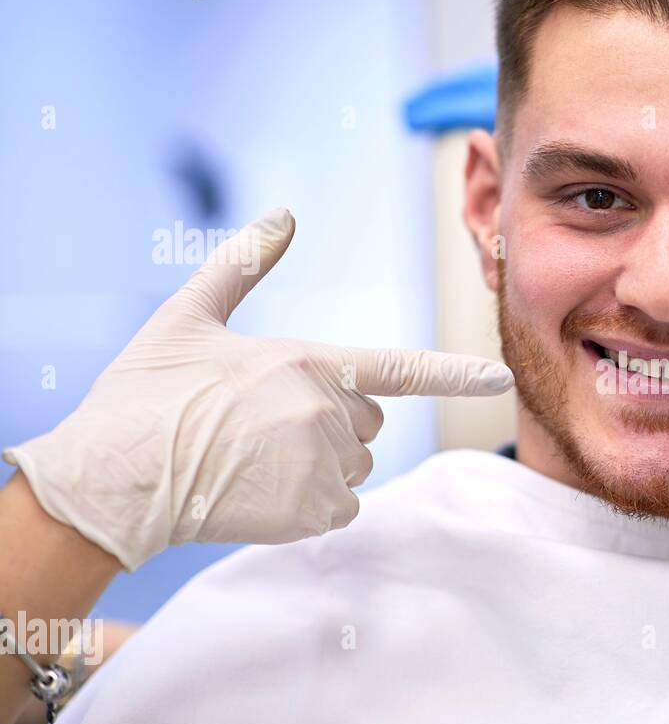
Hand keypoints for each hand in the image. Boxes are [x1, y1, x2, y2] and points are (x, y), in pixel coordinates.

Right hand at [3, 208, 513, 570]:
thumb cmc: (146, 397)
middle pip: (367, 423)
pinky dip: (310, 506)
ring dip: (319, 466)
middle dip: (330, 424)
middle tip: (261, 428)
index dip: (455, 374)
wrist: (113, 479)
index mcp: (311, 361)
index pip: (402, 369)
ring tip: (253, 461)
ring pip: (354, 465)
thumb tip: (284, 212)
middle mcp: (329, 411)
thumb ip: (243, 263)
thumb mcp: (188, 317)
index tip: (501, 378)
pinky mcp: (313, 511)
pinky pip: (341, 507)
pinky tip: (260, 494)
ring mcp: (324, 464)